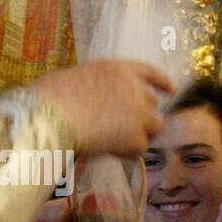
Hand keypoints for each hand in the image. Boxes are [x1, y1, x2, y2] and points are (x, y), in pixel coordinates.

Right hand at [26, 60, 174, 156]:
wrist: (49, 118)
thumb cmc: (49, 99)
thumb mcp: (77, 81)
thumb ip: (99, 89)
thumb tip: (102, 106)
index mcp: (117, 68)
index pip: (149, 72)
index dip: (162, 82)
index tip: (171, 90)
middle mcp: (134, 87)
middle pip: (152, 104)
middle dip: (143, 117)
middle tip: (125, 130)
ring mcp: (138, 112)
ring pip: (154, 127)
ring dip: (139, 136)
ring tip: (115, 143)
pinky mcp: (136, 136)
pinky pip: (139, 148)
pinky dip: (126, 152)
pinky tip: (107, 150)